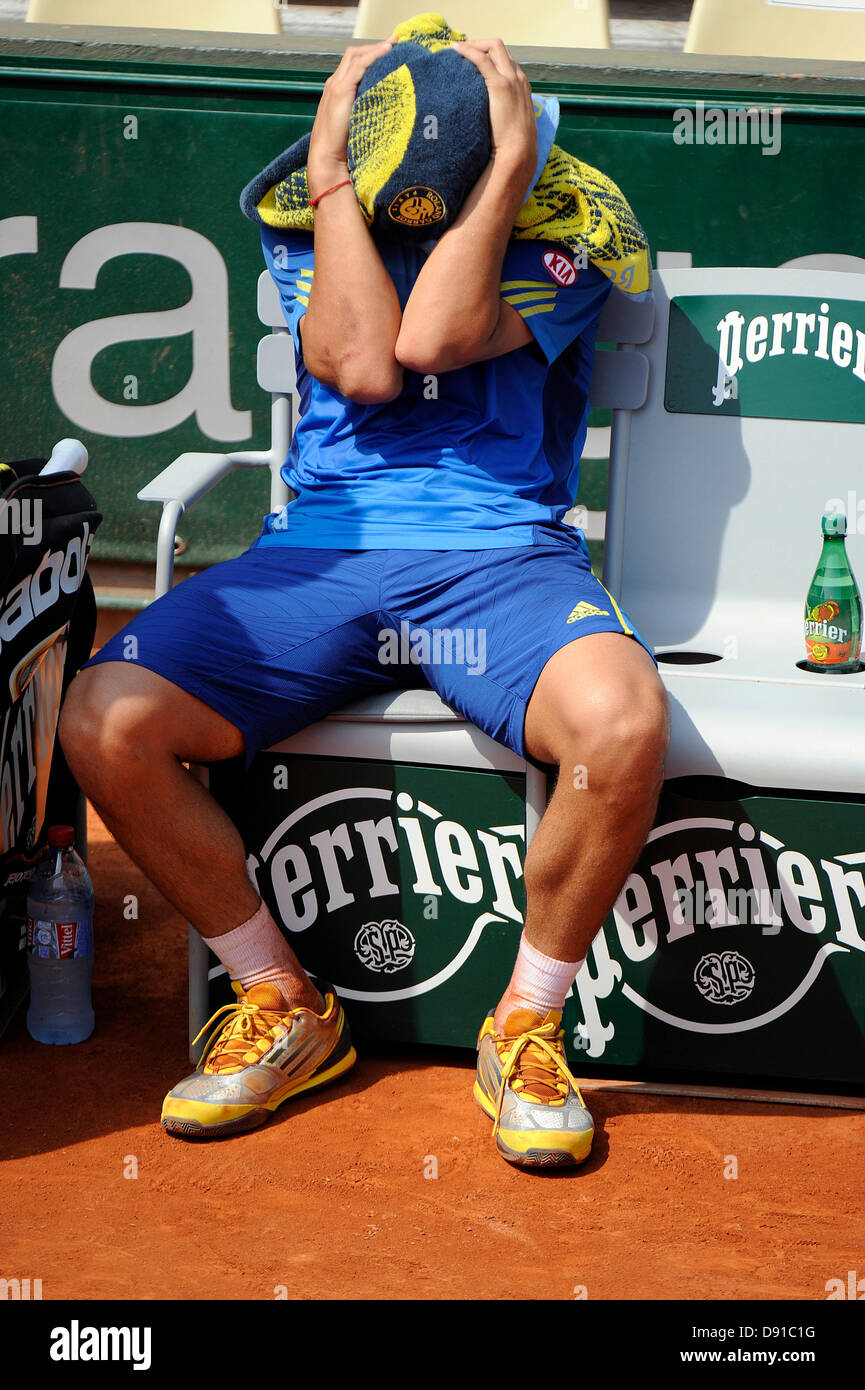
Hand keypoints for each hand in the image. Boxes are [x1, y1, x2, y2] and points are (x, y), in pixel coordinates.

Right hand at [308, 38, 395, 191]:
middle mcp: (334, 84)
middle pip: (353, 54)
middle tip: (395, 44)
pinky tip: (387, 51)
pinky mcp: (340, 91)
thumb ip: (365, 112)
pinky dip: (373, 55)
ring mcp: (336, 86)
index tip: (390, 52)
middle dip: (374, 47)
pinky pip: (359, 65)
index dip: (371, 55)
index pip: (353, 63)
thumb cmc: (343, 148)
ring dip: (376, 48)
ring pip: (356, 56)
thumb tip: (386, 110)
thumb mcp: (357, 124)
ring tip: (394, 44)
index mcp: (337, 90)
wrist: (328, 158)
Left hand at [450, 37, 536, 185]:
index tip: (473, 59)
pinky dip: (469, 50)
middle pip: (500, 48)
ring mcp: (511, 80)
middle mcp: (518, 78)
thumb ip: (503, 114)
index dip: (488, 54)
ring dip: (473, 44)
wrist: (518, 153)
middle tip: (462, 51)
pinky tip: (456, 50)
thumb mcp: (510, 124)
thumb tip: (488, 119)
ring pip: (493, 47)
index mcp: (521, 86)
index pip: (505, 59)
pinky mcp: (500, 85)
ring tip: (456, 49)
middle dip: (480, 44)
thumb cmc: (512, 145)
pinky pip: (483, 59)